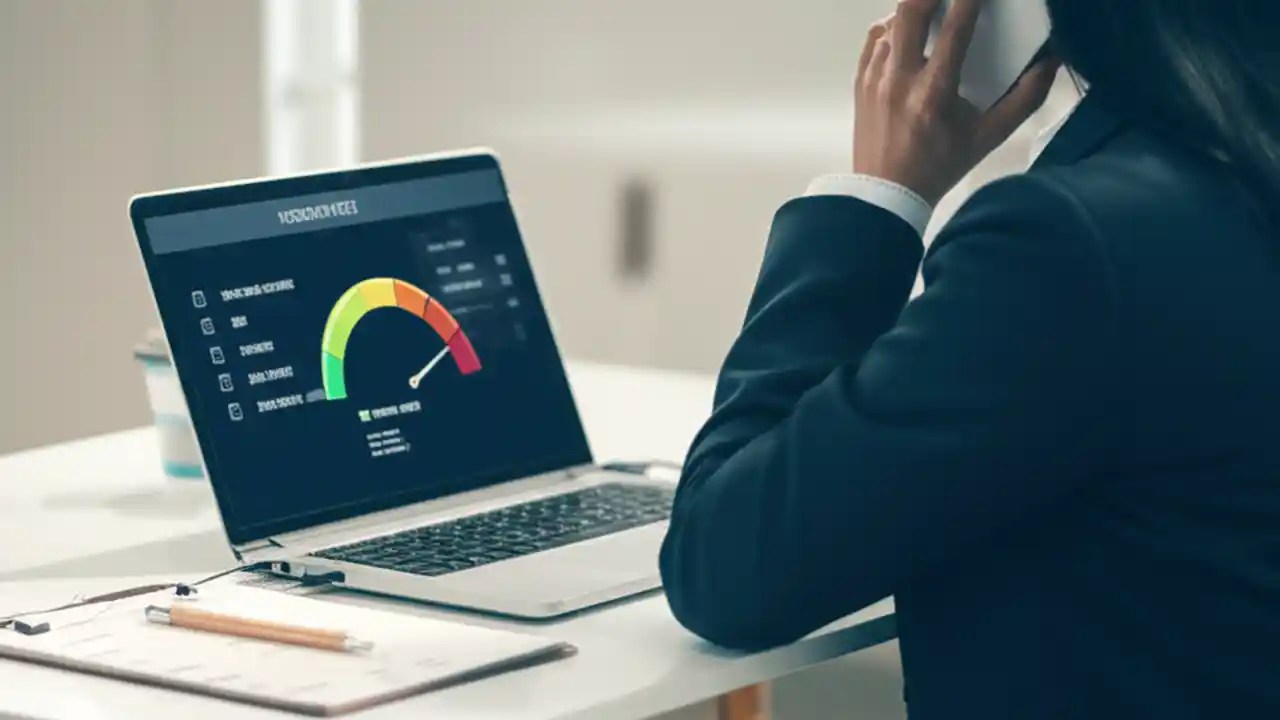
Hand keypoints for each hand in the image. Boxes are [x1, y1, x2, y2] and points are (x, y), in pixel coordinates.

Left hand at [853, 0, 1060, 205]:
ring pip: (891, 23)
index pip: (955, 28)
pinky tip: (904, 32)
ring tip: (932, 11)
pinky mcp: (860, 84)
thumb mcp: (989, 137)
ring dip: (913, 11)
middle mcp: (899, 79)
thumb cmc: (940, 167)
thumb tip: (1050, 62)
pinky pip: (874, 40)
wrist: (887, 195)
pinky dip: (891, 29)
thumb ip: (1025, 99)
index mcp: (934, 92)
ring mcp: (875, 80)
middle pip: (910, 10)